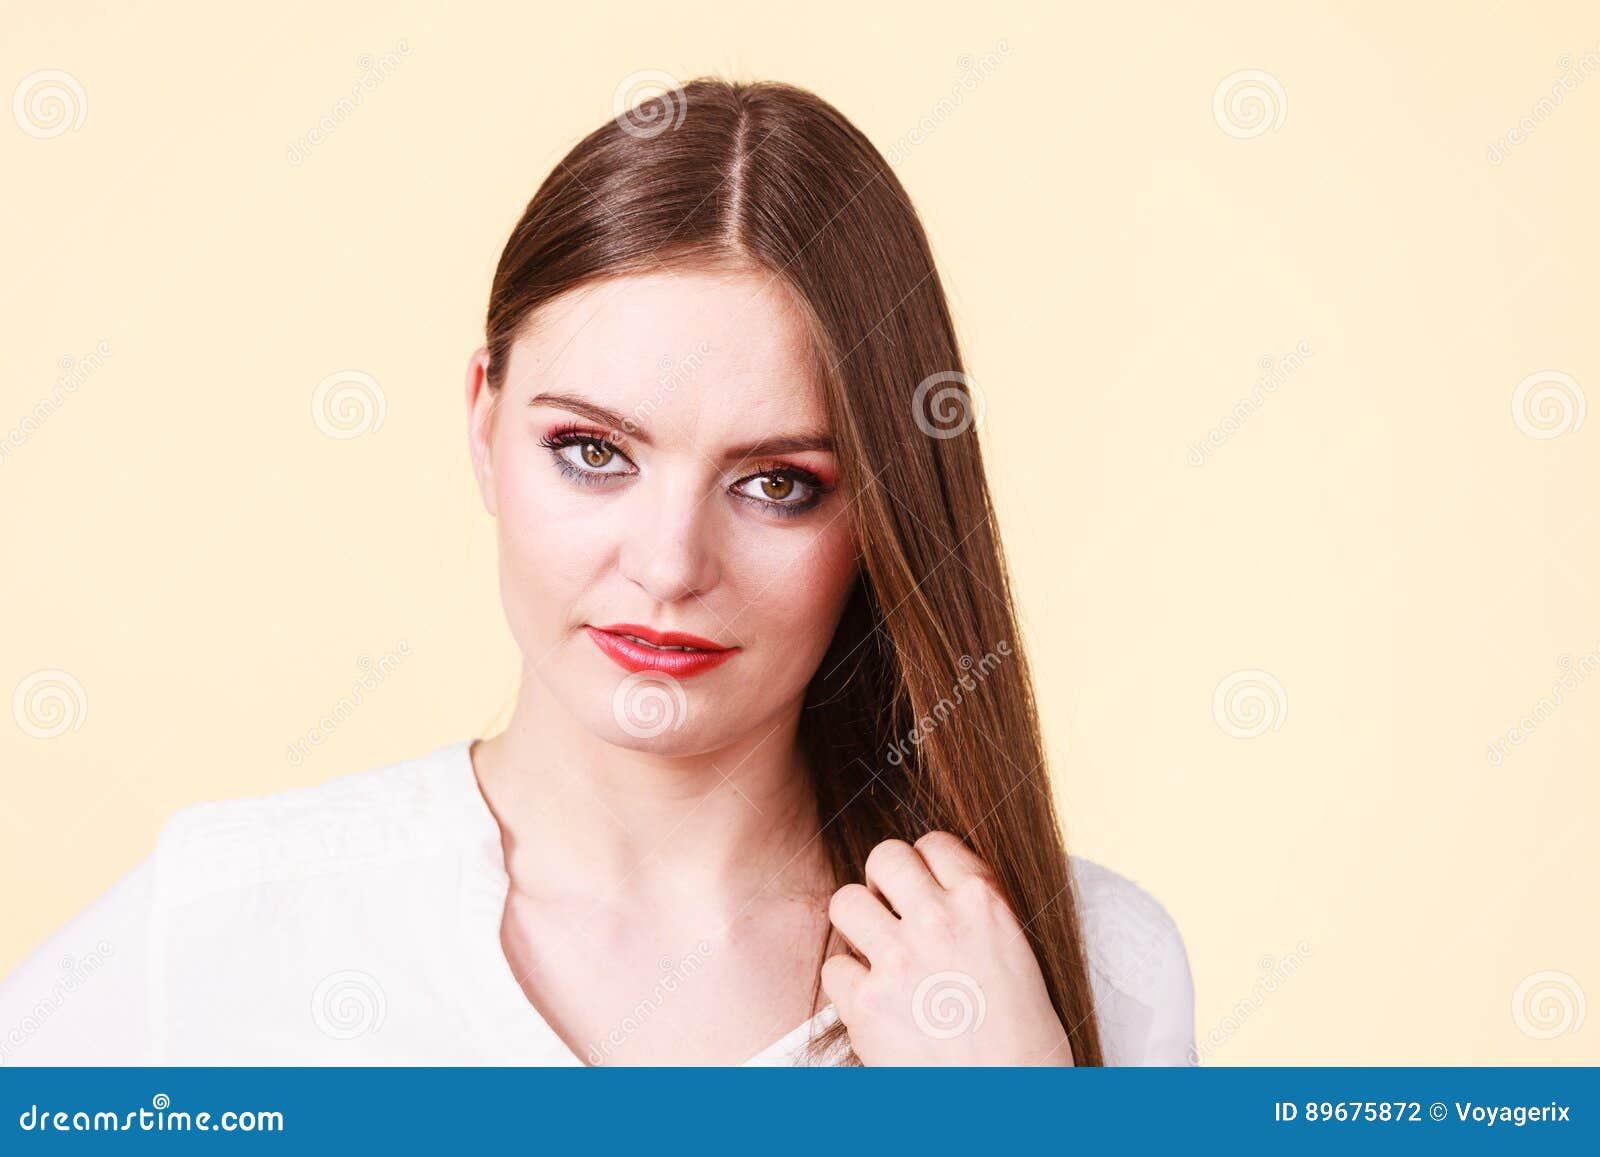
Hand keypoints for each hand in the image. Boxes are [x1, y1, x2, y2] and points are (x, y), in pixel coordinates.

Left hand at [821, 830, 1074, 1065]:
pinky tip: (872, 1002)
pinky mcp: (868, 1004)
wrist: (1012, 1111)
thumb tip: (940, 892)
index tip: (924, 886)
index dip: (925, 863)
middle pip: (884, 857)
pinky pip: (835, 968)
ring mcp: (900, 960)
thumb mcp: (1018, 959)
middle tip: (889, 910)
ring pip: (845, 901)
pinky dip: (848, 986)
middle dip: (882, 881)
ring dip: (856, 925)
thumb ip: (977, 917)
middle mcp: (940, 921)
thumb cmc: (1026, 1046)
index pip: (936, 843)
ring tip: (874, 952)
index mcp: (985, 905)